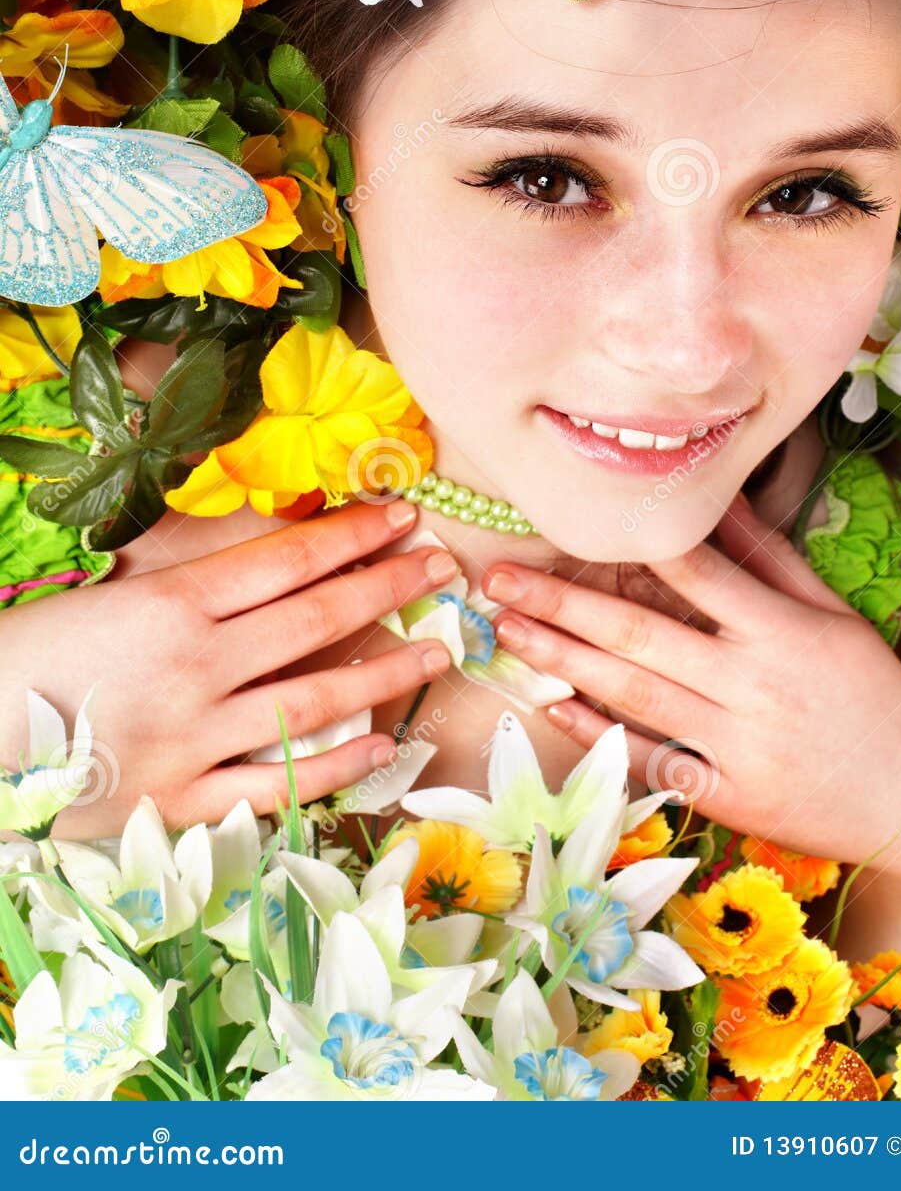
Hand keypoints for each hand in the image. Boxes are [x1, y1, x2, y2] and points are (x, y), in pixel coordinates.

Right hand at [0, 500, 456, 836]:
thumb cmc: (33, 652)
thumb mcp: (115, 597)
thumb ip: (197, 596)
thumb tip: (282, 576)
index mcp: (174, 605)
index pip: (290, 561)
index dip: (354, 537)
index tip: (402, 517)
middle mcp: (197, 668)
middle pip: (316, 619)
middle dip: (387, 587)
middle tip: (440, 567)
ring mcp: (194, 740)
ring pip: (312, 703)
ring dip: (382, 673)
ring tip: (433, 649)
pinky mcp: (181, 802)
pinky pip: (275, 784)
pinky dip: (331, 766)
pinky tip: (377, 744)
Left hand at [483, 493, 900, 895]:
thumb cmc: (876, 696)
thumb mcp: (834, 615)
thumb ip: (770, 557)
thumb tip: (720, 495)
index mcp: (782, 630)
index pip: (696, 572)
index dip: (631, 543)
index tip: (569, 520)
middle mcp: (752, 684)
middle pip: (641, 634)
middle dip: (562, 604)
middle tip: (498, 579)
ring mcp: (736, 744)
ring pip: (632, 694)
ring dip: (561, 660)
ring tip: (507, 630)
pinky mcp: (727, 795)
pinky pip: (650, 759)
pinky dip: (599, 732)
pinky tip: (552, 704)